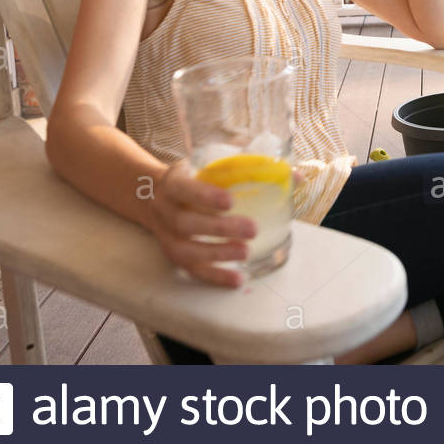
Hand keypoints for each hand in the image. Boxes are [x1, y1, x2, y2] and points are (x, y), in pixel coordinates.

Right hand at [144, 160, 256, 286]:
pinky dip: (215, 276)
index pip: (183, 189)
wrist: (151, 195)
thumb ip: (240, 167)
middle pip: (185, 223)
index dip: (205, 196)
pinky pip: (191, 269)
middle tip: (252, 229)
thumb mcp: (205, 165)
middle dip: (219, 228)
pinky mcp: (172, 254)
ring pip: (185, 250)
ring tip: (246, 252)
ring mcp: (165, 236)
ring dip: (217, 254)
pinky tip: (237, 279)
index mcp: (172, 183)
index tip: (230, 201)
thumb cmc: (192, 178)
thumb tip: (292, 175)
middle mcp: (164, 210)